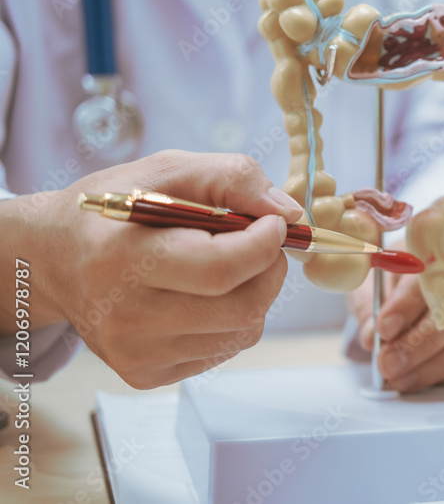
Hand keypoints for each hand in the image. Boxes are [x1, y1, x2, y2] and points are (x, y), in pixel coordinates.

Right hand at [2, 150, 302, 388]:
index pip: (218, 269)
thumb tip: (290, 214)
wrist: (53, 260)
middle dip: (270, 269)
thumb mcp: (167, 170)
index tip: (275, 224)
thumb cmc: (115, 209)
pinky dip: (233, 318)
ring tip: (225, 266)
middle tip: (263, 243)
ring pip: (243, 331)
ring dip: (255, 293)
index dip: (264, 245)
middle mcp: (124, 316)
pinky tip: (203, 295)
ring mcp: (135, 353)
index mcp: (121, 257)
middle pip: (242, 308)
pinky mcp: (145, 374)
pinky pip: (225, 349)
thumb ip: (232, 178)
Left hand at [347, 257, 443, 393]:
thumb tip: (372, 336)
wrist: (416, 295)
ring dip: (434, 365)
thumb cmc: (395, 284)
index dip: (408, 303)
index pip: (435, 273)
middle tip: (388, 361)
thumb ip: (370, 305)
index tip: (383, 327)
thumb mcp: (374, 284)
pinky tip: (418, 379)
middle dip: (422, 341)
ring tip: (398, 377)